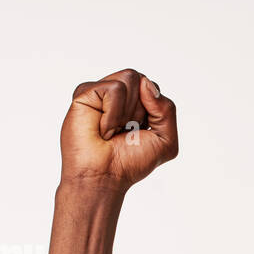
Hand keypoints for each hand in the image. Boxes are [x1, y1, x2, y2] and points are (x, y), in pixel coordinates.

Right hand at [59, 68, 177, 192]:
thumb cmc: (130, 162)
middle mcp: (118, 95)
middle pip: (142, 80)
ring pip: (130, 77)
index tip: (139, 132)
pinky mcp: (85, 92)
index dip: (153, 112)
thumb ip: (167, 109)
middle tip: (125, 130)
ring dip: (127, 111)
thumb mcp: (165, 140)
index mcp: (136, 103)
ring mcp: (101, 92)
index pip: (153, 88)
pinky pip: (114, 88)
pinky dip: (113, 113)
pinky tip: (102, 129)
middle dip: (141, 110)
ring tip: (113, 129)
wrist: (104, 176)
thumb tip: (145, 82)